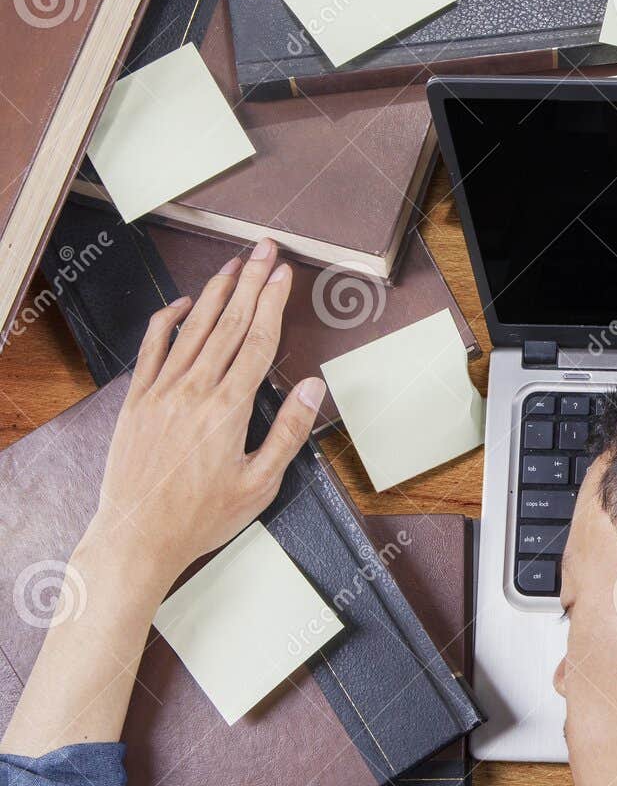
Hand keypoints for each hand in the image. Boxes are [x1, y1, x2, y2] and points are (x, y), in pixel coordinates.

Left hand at [81, 239, 325, 594]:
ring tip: (233, 264)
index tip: (284, 274)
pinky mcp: (137, 400)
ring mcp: (161, 392)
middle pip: (229, 323)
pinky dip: (168, 320)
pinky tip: (183, 304)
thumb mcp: (259, 483)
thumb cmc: (199, 517)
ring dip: (215, 291)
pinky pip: (153, 348)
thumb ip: (287, 432)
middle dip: (250, 281)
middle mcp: (193, 391)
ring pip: (193, 328)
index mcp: (228, 409)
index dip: (273, 302)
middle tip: (264, 249)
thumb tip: (309, 389)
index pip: (258, 341)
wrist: (137, 536)